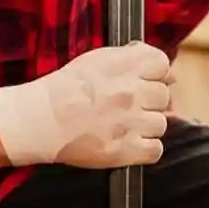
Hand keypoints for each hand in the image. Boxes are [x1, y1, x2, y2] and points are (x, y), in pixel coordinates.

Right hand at [0, 42, 173, 167]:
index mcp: (124, 67)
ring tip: (124, 126)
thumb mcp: (96, 59)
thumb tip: (167, 70)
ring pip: (160, 123)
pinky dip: (145, 149)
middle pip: (163, 95)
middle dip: (148, 101)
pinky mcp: (127, 150)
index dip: (155, 74)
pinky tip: (129, 142)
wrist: (41, 120)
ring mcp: (132, 122)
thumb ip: (133, 58)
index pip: (162, 65)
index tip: (144, 81)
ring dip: (146, 126)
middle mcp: (132, 92)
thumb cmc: (64, 90)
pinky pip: (156, 149)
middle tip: (127, 107)